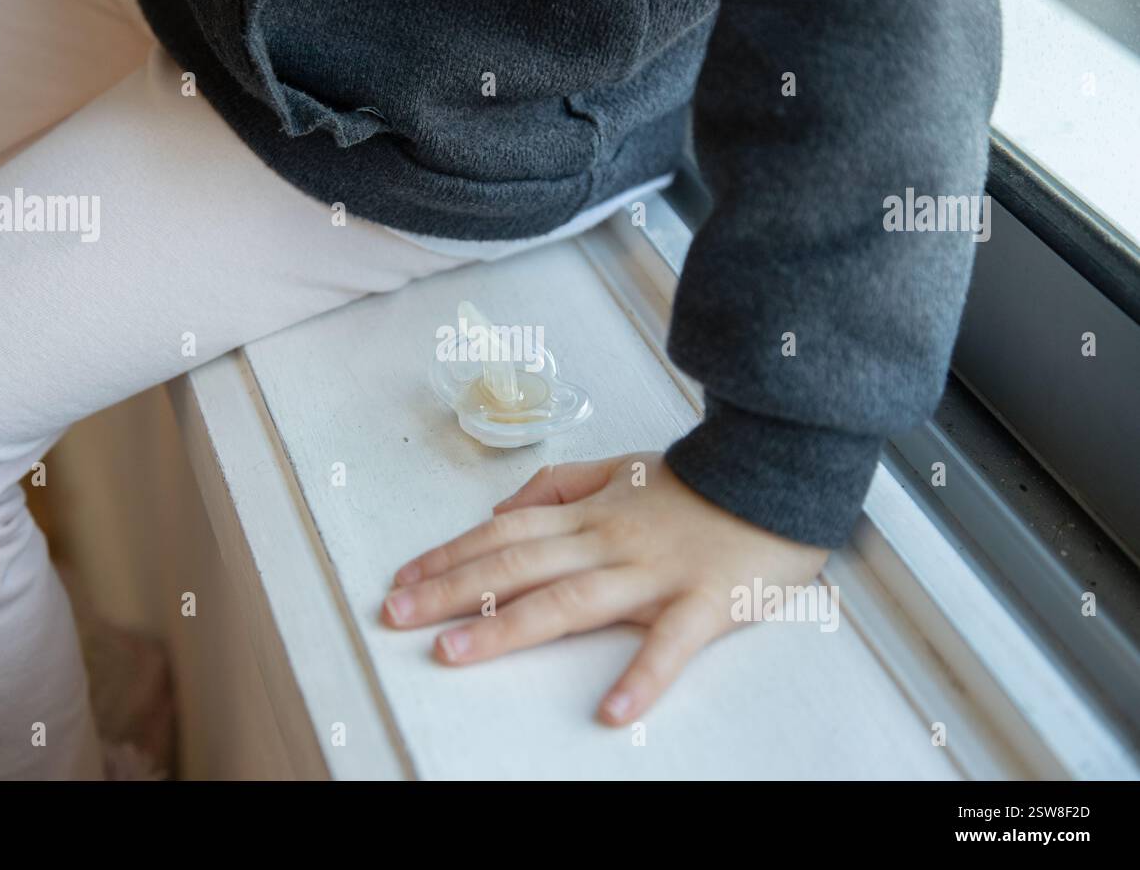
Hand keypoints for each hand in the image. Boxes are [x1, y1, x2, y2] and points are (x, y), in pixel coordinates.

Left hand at [381, 452, 828, 724]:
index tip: (403, 579)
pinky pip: (672, 642)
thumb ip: (561, 484)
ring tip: (455, 654)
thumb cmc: (698, 481)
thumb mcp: (621, 466)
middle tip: (396, 615)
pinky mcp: (706, 600)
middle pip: (519, 567)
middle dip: (452, 592)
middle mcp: (609, 540)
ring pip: (570, 600)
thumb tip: (504, 509)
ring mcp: (655, 571)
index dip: (451, 556)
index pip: (504, 534)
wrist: (781, 468)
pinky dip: (643, 675)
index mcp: (590, 513)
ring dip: (509, 629)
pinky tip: (613, 712)